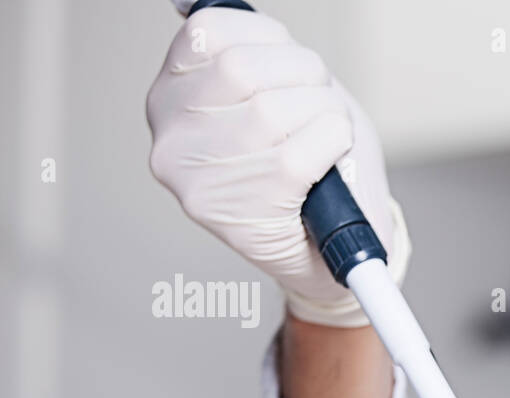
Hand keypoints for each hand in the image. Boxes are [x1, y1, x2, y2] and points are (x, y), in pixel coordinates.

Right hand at [146, 6, 407, 326]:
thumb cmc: (310, 167)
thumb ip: (249, 55)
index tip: (290, 66)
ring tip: (326, 138)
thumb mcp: (273, 98)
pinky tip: (329, 163)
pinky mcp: (241, 211)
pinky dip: (333, 144)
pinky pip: (301, 150)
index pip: (208, 32)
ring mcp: (200, 180)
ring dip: (324, 112)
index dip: (268, 38)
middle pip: (243, 69)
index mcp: (170, 100)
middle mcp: (171, 140)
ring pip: (275, 108)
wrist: (331, 254)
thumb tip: (202, 4)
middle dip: (305, 76)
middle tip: (319, 106)